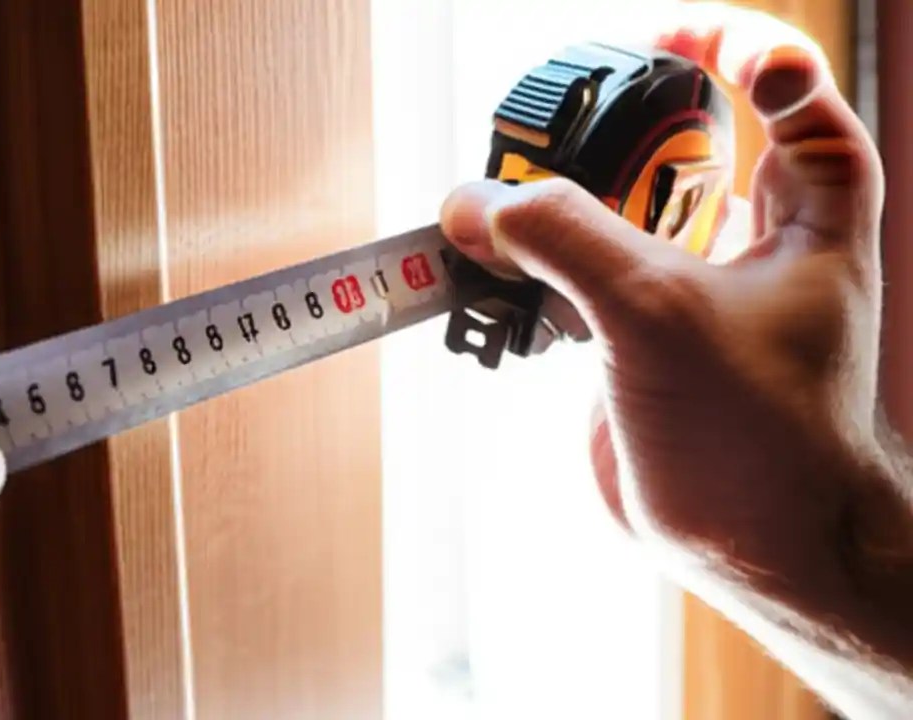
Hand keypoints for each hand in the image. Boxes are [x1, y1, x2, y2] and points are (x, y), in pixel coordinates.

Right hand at [441, 3, 912, 715]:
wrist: (749, 543)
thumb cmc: (762, 436)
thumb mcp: (661, 310)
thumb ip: (565, 238)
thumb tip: (478, 201)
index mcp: (808, 212)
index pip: (791, 92)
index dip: (735, 50)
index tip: (664, 40)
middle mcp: (753, 241)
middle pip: (683, 144)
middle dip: (615, 132)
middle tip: (551, 130)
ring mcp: (690, 289)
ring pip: (620, 211)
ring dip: (558, 205)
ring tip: (502, 206)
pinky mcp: (638, 336)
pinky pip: (578, 275)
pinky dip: (533, 268)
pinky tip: (498, 273)